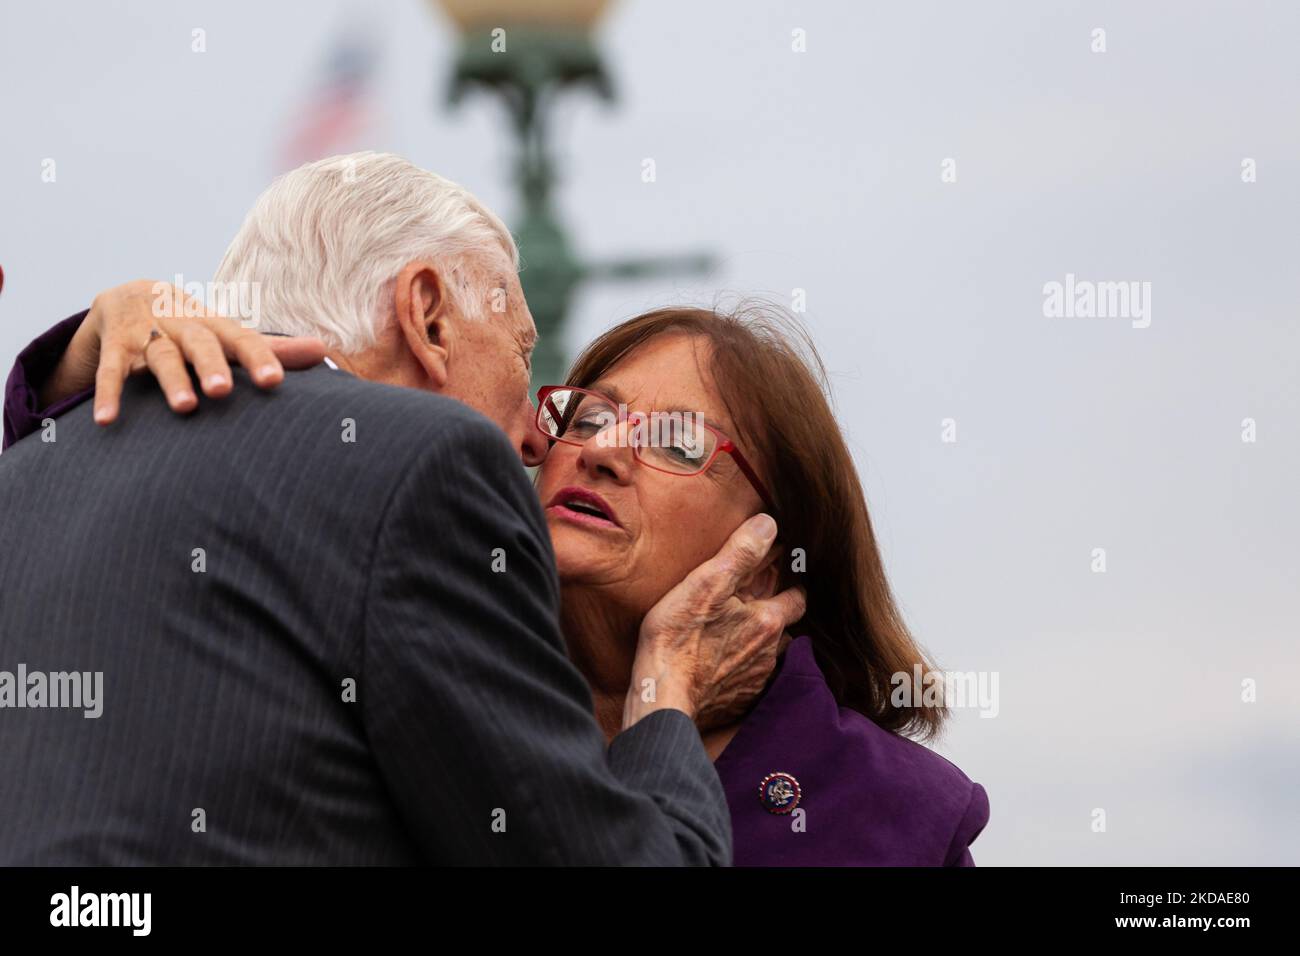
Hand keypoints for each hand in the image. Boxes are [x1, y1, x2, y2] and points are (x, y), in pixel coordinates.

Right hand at [40, 279, 326, 423]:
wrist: (130, 295)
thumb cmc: (195, 328)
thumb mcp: (229, 335)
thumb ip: (273, 349)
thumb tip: (324, 353)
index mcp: (216, 325)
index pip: (242, 340)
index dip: (259, 359)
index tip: (274, 382)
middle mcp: (183, 326)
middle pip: (200, 343)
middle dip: (212, 366)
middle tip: (223, 391)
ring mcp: (147, 336)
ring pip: (160, 356)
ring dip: (172, 381)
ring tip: (186, 407)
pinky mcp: (115, 348)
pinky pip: (109, 372)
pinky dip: (108, 394)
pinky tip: (107, 421)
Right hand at [624, 513, 806, 731]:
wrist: (661, 697)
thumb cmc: (678, 638)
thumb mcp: (707, 582)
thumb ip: (741, 552)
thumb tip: (769, 524)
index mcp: (767, 621)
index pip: (798, 597)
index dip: (792, 584)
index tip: (782, 575)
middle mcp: (769, 653)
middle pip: (783, 627)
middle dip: (772, 614)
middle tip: (751, 601)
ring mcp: (754, 680)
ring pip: (767, 654)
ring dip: (756, 642)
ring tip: (733, 631)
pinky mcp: (738, 701)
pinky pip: (748, 679)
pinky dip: (739, 667)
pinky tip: (718, 661)